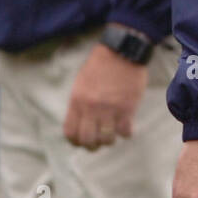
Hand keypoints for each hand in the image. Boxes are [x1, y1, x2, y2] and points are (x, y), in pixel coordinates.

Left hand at [63, 27, 147, 150]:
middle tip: (98, 142)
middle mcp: (91, 108)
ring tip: (113, 134)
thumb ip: (79, 104)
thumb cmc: (100, 65)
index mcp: (77, 102)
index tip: (82, 141)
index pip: (70, 132)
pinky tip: (126, 127)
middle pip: (88, 140)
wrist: (122, 52)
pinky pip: (125, 132)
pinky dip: (126, 133)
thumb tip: (81, 123)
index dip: (75, 141)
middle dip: (92, 146)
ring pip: (107, 139)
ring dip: (110, 140)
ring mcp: (110, 109)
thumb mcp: (81, 83)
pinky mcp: (127, 108)